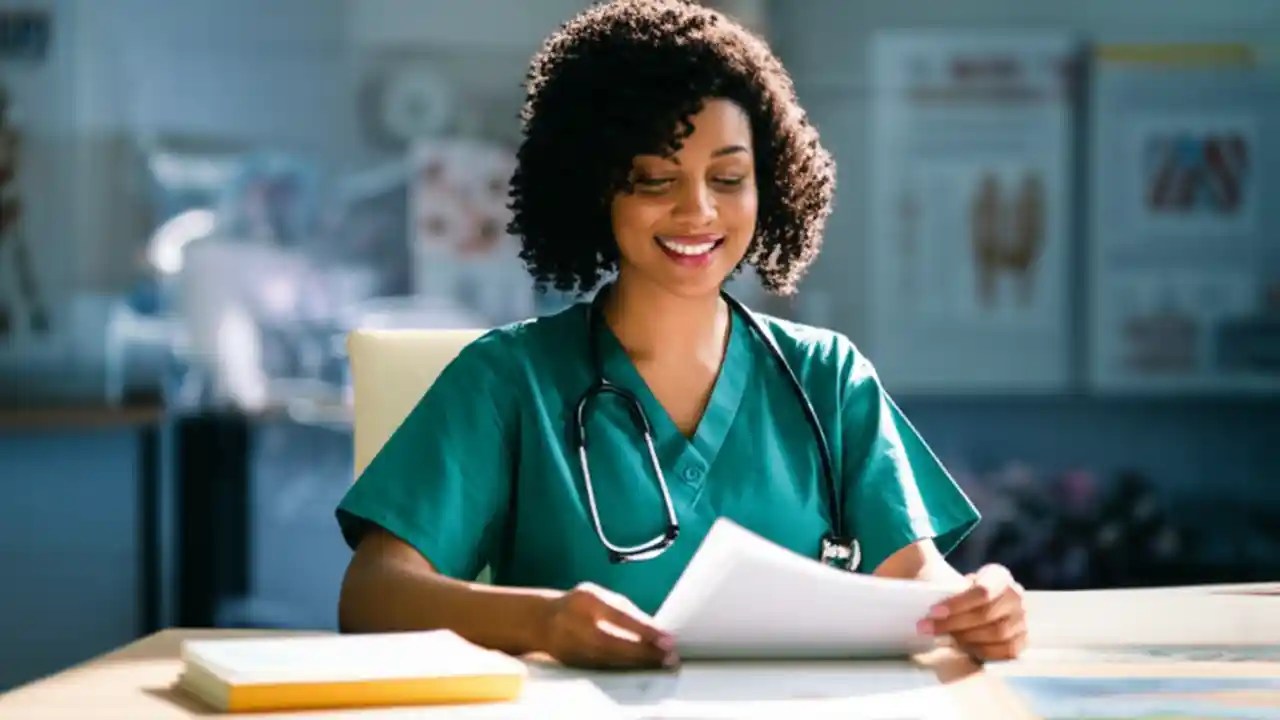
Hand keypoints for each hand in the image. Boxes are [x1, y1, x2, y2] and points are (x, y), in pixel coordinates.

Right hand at [537, 582, 677, 668]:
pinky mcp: (575, 664)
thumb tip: (654, 629)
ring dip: (640, 663)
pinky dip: (626, 668)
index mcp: (586, 601)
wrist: (542, 622)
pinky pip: (606, 667)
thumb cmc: (579, 605)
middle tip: (670, 657)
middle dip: (647, 652)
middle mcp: (578, 625)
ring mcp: (574, 647)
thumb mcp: (599, 597)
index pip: (621, 616)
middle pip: (618, 644)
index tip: (668, 639)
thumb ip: (625, 609)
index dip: (645, 630)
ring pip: (613, 659)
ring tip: (662, 663)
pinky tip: (642, 667)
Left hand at [919, 564, 1026, 661]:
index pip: (982, 592)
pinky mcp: (1021, 639)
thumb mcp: (944, 580)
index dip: (957, 604)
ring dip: (966, 639)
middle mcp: (1016, 595)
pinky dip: (983, 650)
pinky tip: (963, 648)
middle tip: (928, 628)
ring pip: (997, 634)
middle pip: (987, 615)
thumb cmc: (951, 592)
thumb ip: (934, 580)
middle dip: (955, 624)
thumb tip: (918, 583)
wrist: (964, 606)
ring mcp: (1021, 618)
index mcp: (999, 575)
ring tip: (943, 638)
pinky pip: (1006, 651)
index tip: (933, 611)